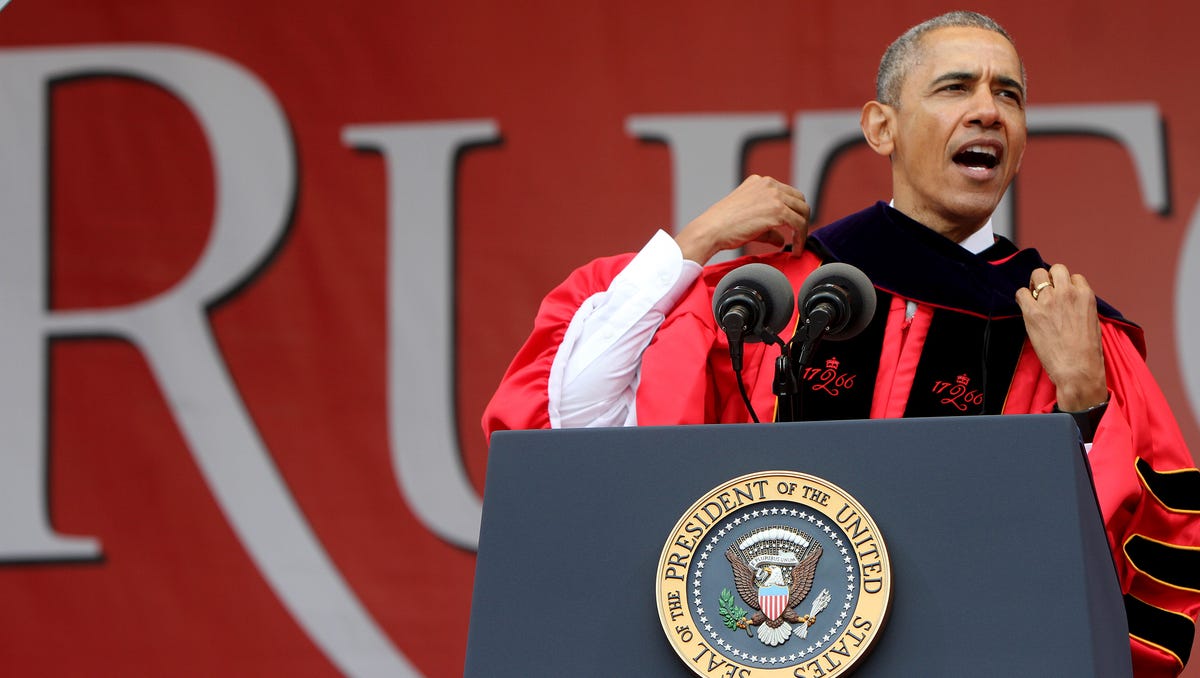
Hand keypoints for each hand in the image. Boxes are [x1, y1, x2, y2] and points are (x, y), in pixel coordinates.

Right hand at [674, 175, 809, 263]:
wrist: (711, 230)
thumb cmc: (723, 227)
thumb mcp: (748, 219)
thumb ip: (768, 227)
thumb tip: (780, 239)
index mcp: (760, 182)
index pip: (787, 193)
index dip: (793, 211)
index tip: (792, 228)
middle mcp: (768, 184)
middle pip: (799, 200)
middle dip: (801, 219)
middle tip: (798, 237)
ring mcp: (774, 195)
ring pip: (802, 211)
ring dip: (803, 230)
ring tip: (798, 246)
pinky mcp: (777, 210)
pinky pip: (799, 224)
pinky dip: (801, 238)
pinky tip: (796, 250)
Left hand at [1014, 264, 1107, 410]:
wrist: (1077, 368)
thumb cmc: (1087, 351)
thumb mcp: (1092, 321)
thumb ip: (1081, 306)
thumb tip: (1070, 303)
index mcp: (1085, 295)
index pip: (1074, 277)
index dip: (1066, 286)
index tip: (1062, 296)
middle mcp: (1067, 293)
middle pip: (1056, 269)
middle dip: (1050, 278)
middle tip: (1046, 292)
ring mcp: (1049, 301)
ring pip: (1037, 275)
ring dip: (1035, 284)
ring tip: (1035, 297)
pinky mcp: (1032, 312)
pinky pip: (1021, 293)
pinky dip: (1022, 297)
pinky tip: (1026, 307)